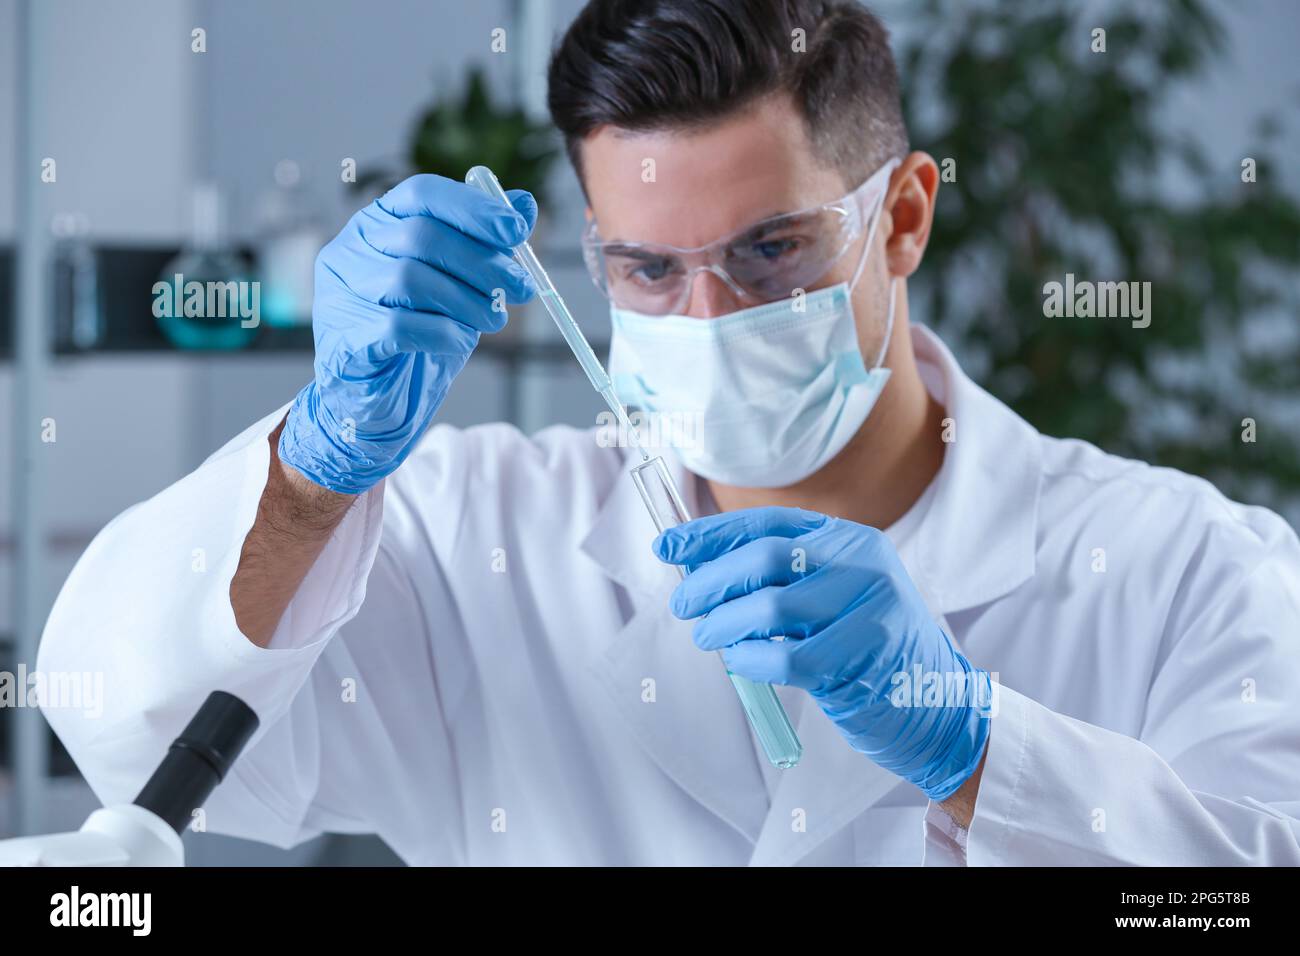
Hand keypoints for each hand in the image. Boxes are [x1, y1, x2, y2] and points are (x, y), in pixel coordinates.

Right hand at [279, 174, 536, 493]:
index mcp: (377, 224)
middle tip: (521, 288)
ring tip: (493, 318)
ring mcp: (340, 293)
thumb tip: (524, 205)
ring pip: (410, 279)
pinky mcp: (345, 338)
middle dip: (483, 262)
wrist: (377, 399)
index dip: (473, 208)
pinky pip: (399, 327)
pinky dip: (441, 332)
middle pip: (421, 236)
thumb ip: (486, 243)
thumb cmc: (417, 334)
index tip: (516, 232)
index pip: (422, 194)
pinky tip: (457, 340)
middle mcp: (350, 250)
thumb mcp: (459, 284)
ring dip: (467, 300)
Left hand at [654, 506, 990, 800]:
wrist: (936, 705)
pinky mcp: (862, 658)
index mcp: (851, 540)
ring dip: (723, 624)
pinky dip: (750, 661)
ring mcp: (868, 609)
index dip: (711, 533)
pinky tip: (742, 662)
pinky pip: (784, 658)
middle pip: (763, 557)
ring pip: (769, 608)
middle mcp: (863, 565)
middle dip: (709, 580)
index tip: (667, 545)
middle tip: (683, 603)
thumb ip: (778, 577)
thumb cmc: (866, 648)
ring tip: (708, 637)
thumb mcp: (832, 596)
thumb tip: (697, 567)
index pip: (769, 523)